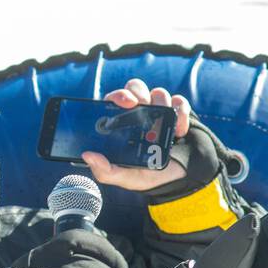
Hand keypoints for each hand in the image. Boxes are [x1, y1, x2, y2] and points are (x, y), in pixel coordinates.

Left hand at [81, 78, 190, 192]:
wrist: (179, 179)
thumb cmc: (147, 175)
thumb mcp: (125, 178)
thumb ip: (105, 171)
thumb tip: (87, 155)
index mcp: (122, 124)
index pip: (114, 100)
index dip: (119, 96)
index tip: (126, 101)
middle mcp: (139, 113)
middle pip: (135, 88)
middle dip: (139, 92)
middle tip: (143, 104)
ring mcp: (159, 111)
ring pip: (158, 93)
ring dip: (163, 106)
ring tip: (167, 129)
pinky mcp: (178, 112)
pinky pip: (179, 102)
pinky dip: (181, 113)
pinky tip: (179, 131)